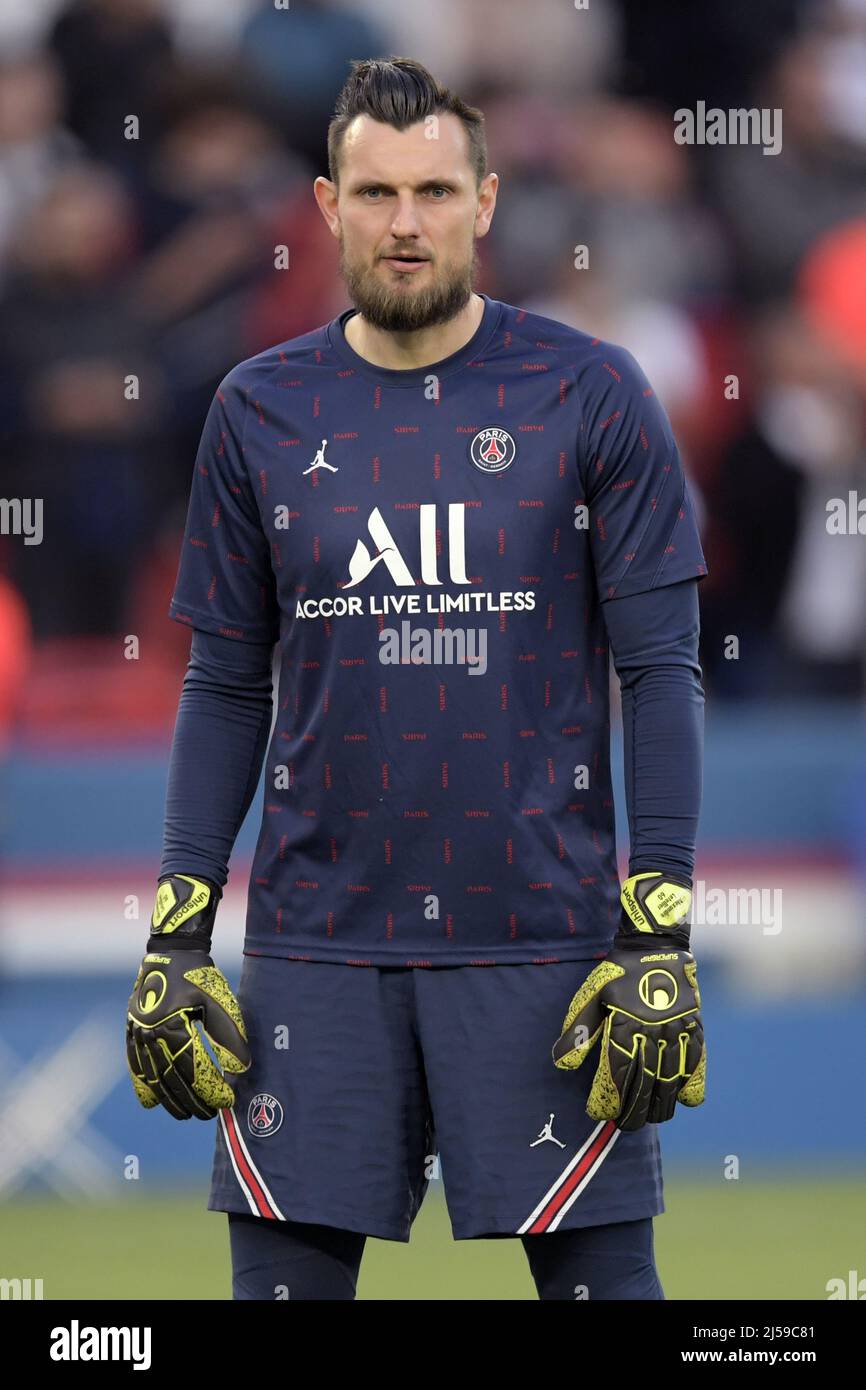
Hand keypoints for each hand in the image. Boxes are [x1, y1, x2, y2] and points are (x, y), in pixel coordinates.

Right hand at [126, 949, 249, 1119]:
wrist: (169, 953)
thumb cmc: (199, 977)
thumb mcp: (220, 1001)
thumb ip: (229, 1035)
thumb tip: (242, 1068)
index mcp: (173, 1026)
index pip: (195, 1069)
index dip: (212, 1088)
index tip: (227, 1101)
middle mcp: (151, 1034)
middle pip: (173, 1078)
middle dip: (193, 1100)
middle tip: (210, 1114)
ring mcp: (137, 1035)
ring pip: (153, 1077)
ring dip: (169, 1100)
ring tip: (186, 1115)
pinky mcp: (131, 1033)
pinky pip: (135, 1066)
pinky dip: (144, 1085)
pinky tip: (153, 1102)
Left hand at [552, 940, 704, 1131]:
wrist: (655, 947)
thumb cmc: (617, 974)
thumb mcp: (590, 998)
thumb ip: (578, 1033)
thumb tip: (562, 1065)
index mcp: (623, 1028)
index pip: (616, 1077)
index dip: (607, 1101)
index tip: (600, 1112)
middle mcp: (652, 1035)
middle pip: (645, 1088)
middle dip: (633, 1113)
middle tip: (625, 1124)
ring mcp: (676, 1033)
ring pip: (671, 1083)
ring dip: (660, 1106)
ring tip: (650, 1116)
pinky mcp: (694, 1029)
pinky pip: (697, 1065)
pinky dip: (691, 1086)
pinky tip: (683, 1099)